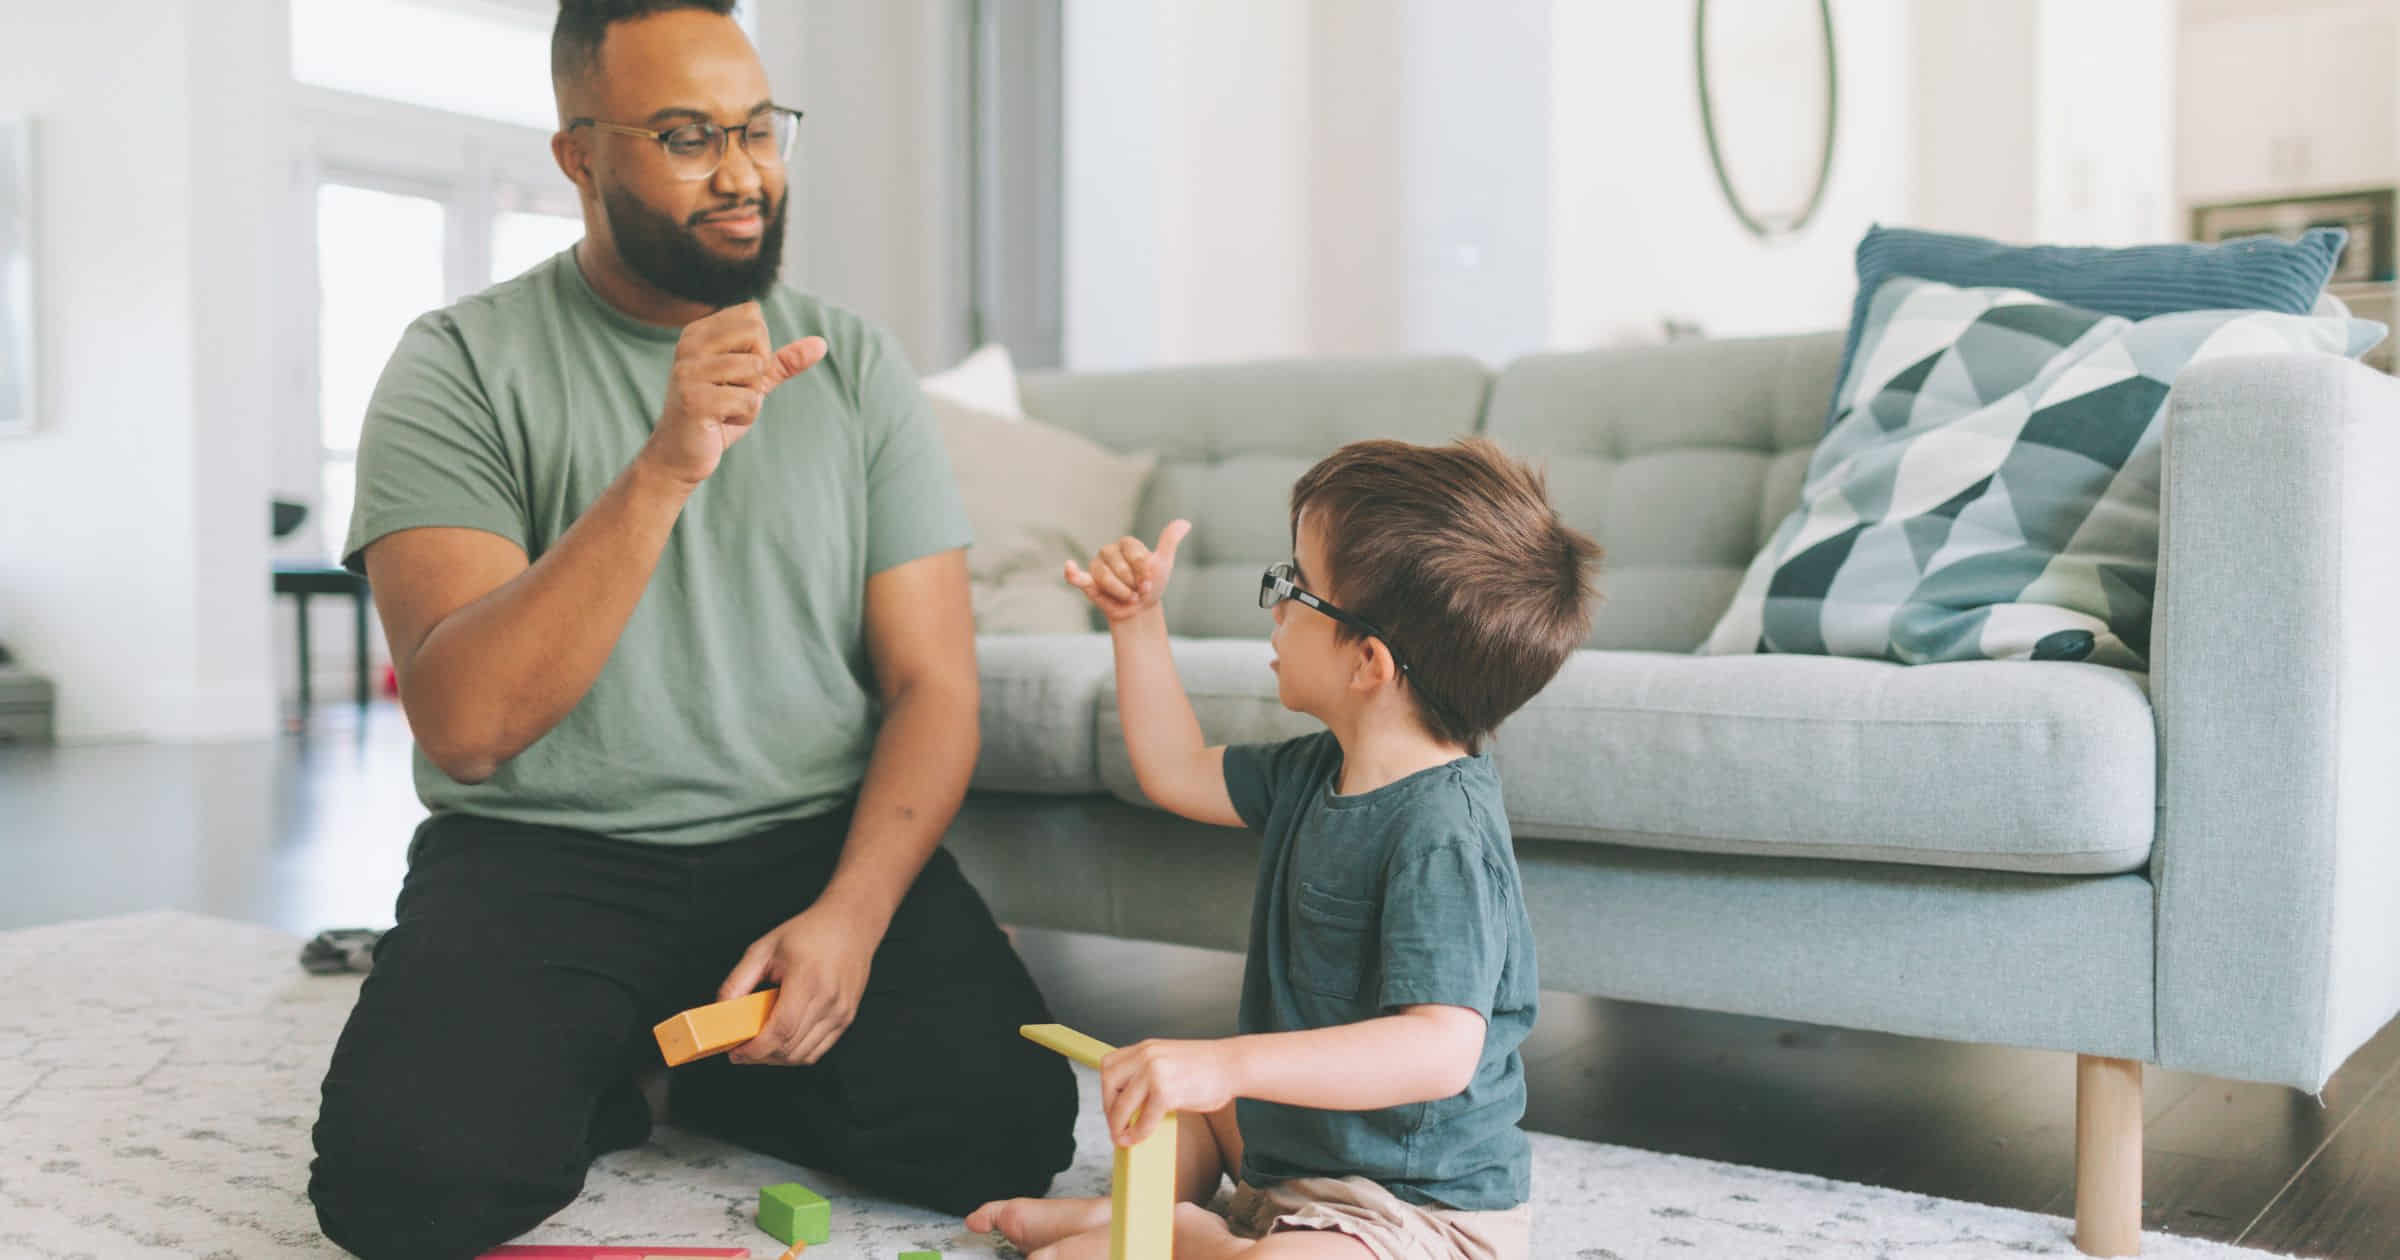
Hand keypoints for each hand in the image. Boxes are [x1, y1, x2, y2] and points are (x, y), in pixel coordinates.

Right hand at [640, 300, 827, 486]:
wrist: (680, 455)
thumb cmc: (718, 415)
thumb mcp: (753, 382)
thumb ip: (783, 361)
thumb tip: (821, 343)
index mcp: (698, 332)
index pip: (753, 316)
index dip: (758, 348)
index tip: (735, 373)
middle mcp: (689, 345)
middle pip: (756, 334)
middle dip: (757, 369)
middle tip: (732, 391)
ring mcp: (689, 371)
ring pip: (755, 368)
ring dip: (750, 396)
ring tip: (725, 408)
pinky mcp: (694, 399)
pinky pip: (749, 399)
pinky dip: (744, 415)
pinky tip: (720, 421)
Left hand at [716, 899, 881, 1065]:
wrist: (851, 924)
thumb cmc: (811, 932)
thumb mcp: (765, 947)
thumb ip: (739, 979)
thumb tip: (721, 1008)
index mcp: (807, 979)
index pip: (781, 1030)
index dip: (755, 1049)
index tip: (736, 1052)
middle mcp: (828, 1000)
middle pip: (790, 1048)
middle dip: (760, 1057)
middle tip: (741, 1050)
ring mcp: (840, 1012)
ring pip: (803, 1056)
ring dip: (776, 1058)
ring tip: (759, 1046)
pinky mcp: (845, 1019)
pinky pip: (817, 1051)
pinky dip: (795, 1055)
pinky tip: (781, 1043)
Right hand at [1065, 520, 1190, 624]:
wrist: (1140, 610)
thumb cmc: (1151, 584)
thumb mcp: (1163, 563)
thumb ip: (1169, 542)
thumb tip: (1186, 522)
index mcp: (1127, 544)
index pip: (1134, 553)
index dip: (1143, 572)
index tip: (1149, 583)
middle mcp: (1109, 551)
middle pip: (1119, 566)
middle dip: (1132, 584)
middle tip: (1138, 593)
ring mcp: (1097, 566)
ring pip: (1104, 576)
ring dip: (1119, 591)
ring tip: (1128, 598)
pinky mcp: (1087, 582)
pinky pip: (1075, 576)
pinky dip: (1071, 573)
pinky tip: (1069, 567)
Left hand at [1100, 1036, 1238, 1146]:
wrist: (1234, 1065)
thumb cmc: (1208, 1068)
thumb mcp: (1169, 1061)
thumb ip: (1148, 1074)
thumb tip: (1131, 1104)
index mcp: (1146, 1047)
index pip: (1109, 1066)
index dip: (1106, 1090)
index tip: (1113, 1106)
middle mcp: (1147, 1055)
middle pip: (1108, 1083)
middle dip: (1109, 1108)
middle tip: (1116, 1126)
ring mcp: (1155, 1072)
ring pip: (1121, 1104)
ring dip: (1118, 1125)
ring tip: (1123, 1137)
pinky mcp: (1166, 1091)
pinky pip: (1143, 1119)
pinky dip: (1138, 1134)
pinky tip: (1139, 1138)